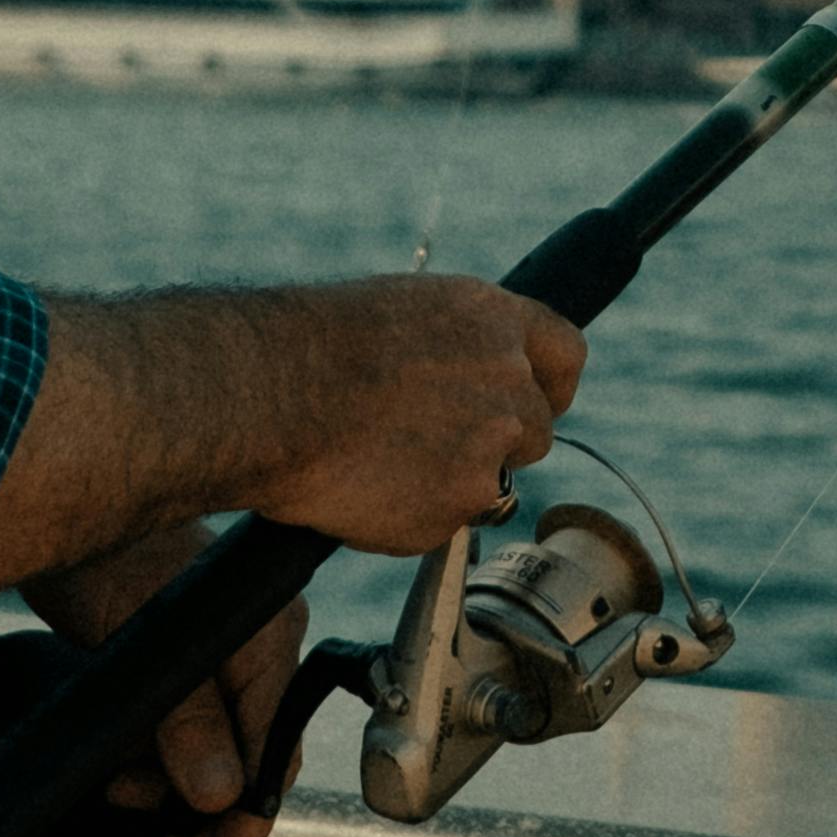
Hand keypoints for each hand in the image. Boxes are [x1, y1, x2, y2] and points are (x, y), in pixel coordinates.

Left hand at [37, 525, 314, 836]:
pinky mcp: (185, 658)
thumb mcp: (147, 655)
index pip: (271, 751)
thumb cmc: (107, 562)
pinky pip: (184, 728)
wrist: (63, 509)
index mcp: (269, 640)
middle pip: (246, 757)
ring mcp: (223, 653)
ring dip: (167, 785)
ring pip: (210, 749)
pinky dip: (155, 757)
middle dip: (201, 811)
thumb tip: (220, 799)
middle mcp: (258, 648)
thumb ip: (188, 728)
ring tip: (120, 792)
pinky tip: (121, 768)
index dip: (245, 818)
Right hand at [262, 275, 583, 556]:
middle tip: (432, 445)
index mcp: (495, 320)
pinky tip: (364, 487)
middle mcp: (509, 381)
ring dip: (452, 482)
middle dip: (497, 443)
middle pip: (536, 429)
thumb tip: (464, 378)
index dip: (550, 385)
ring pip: (491, 482)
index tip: (534, 401)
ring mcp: (490, 447)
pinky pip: (447, 523)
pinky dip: (412, 516)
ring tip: (381, 461)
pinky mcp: (459, 504)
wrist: (269, 394)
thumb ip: (457, 346)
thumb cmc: (311, 348)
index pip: (567, 354)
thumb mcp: (402, 313)